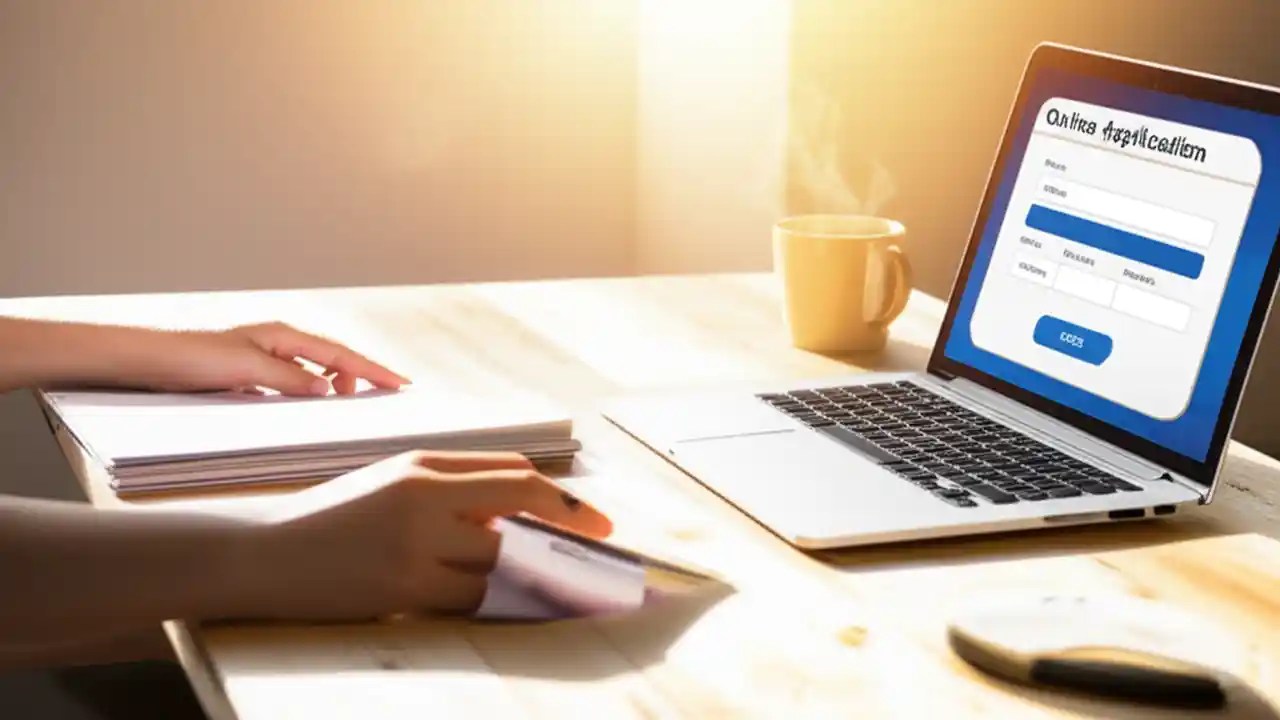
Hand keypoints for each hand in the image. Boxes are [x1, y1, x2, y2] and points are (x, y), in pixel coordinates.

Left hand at [131, 322, 407, 395]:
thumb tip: (329, 388)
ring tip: (350, 403)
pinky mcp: (249, 374)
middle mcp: (277, 343)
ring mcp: (263, 357)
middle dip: (362, 375)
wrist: (151, 362)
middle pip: (332, 359)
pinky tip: (310, 405)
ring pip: (313, 371)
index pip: (339, 355)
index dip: (372, 369)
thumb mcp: (247, 369)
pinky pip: (292, 383)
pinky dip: (310, 392)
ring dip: (335, 384)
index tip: (400, 382)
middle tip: (384, 395)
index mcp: (283, 336)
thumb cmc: (194, 359)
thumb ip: (290, 379)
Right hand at [236, 451, 612, 619]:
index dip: (564, 500)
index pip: (517, 474)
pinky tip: (494, 600)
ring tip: (541, 583)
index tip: (597, 522)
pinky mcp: (404, 590)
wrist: (266, 555)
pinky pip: (472, 599)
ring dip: (525, 575)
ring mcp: (415, 547)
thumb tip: (523, 511)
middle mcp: (424, 500)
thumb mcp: (394, 480)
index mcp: (424, 465)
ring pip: (501, 563)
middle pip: (520, 512)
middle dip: (564, 535)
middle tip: (597, 556)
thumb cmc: (336, 516)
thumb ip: (456, 487)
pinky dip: (490, 601)